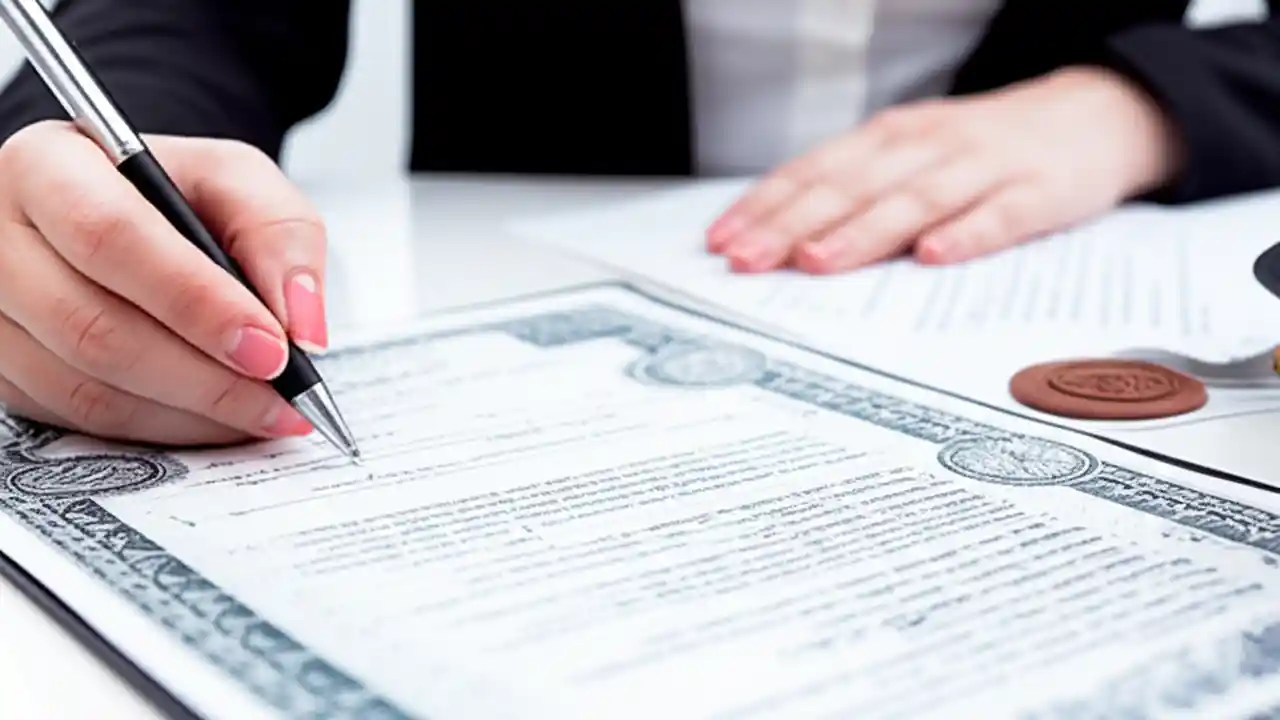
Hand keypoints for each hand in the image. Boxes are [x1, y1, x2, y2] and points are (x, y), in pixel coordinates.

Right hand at [0, 121, 328, 444]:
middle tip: (282, 399)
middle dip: (205, 377)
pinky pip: (80, 419)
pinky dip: (163, 428)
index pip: (110, 238)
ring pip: (86, 387)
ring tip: (266, 414)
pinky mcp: (4, 370)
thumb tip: (302, 326)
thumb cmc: (175, 193)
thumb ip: (281, 236)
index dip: (196, 302)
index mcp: (46, 165)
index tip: (272, 348)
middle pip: (93, 327)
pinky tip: (219, 419)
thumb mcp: (238, 181)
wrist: (125, 211)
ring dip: (191, 414)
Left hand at [706, 66, 1182, 272]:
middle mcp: (926, 146)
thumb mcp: (910, 156)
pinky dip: (967, 235)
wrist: (1092, 115)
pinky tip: (934, 257)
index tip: (721, 242)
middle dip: (792, 225)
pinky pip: (1000, 216)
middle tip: (747, 261)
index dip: (765, 206)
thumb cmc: (979, 150)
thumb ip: (855, 192)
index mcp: (889, 138)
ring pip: (914, 199)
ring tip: (817, 261)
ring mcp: (983, 167)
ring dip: (861, 232)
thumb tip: (779, 240)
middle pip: (851, 187)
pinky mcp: (1038, 192)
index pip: (813, 171)